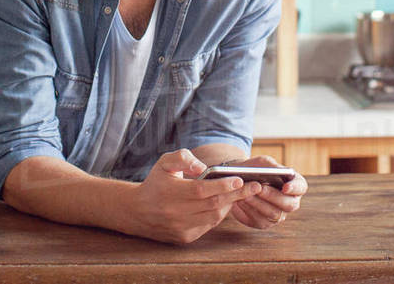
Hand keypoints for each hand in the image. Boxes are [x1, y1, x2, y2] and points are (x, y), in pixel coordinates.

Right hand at [124, 148, 261, 244]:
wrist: (138, 211)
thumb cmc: (155, 183)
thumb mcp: (164, 163)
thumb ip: (183, 158)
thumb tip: (201, 167)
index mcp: (171, 193)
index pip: (202, 190)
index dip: (223, 185)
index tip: (239, 179)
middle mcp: (176, 213)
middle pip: (213, 204)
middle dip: (237, 194)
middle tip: (255, 186)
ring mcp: (182, 227)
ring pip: (214, 217)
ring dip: (230, 205)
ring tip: (243, 192)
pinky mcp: (185, 237)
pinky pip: (208, 225)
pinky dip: (219, 214)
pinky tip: (225, 204)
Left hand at [226, 155, 306, 229]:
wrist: (238, 180)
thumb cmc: (254, 169)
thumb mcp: (262, 163)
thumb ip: (271, 166)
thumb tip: (278, 171)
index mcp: (294, 184)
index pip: (301, 187)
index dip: (295, 188)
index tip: (285, 187)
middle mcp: (290, 202)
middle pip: (289, 204)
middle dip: (273, 196)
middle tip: (259, 188)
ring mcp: (278, 215)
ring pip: (274, 214)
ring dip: (258, 204)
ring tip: (245, 194)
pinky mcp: (263, 223)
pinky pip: (259, 220)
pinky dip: (249, 210)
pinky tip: (240, 201)